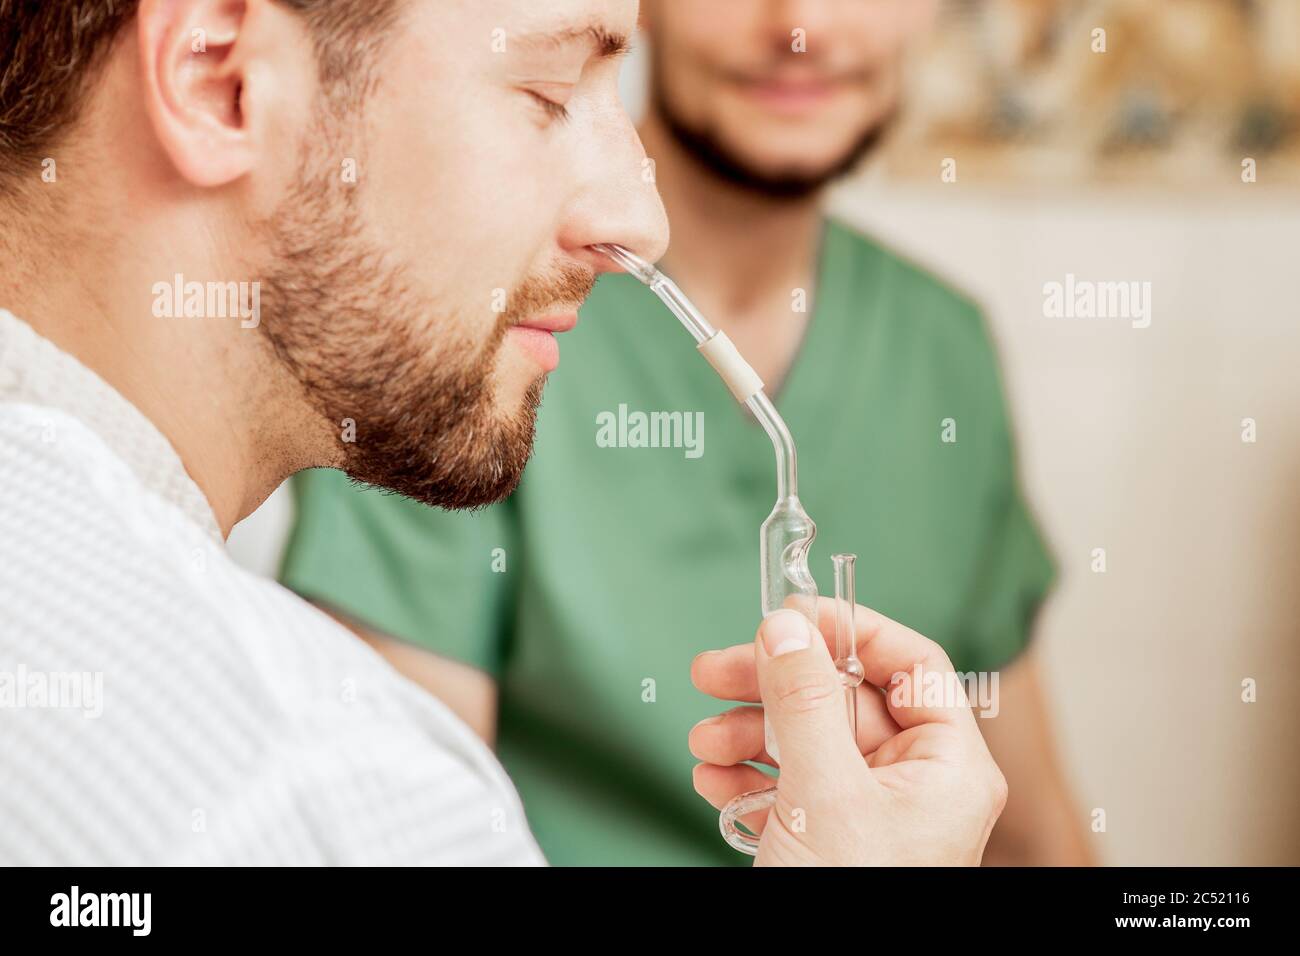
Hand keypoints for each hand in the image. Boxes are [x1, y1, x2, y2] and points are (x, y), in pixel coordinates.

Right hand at [690, 599, 1007, 865]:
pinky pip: (791, 783)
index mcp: (946, 766)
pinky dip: (749, 776)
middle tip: (714, 670)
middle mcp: (914, 784)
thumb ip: (803, 701)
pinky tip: (715, 781)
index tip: (789, 613)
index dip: (850, 629)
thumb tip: (787, 626)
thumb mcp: (822, 792)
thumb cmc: (850, 901)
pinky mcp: (831, 838)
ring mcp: (871, 813)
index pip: (909, 664)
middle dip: (774, 685)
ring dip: (749, 732)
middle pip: (843, 698)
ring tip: (705, 744)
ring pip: (808, 739)